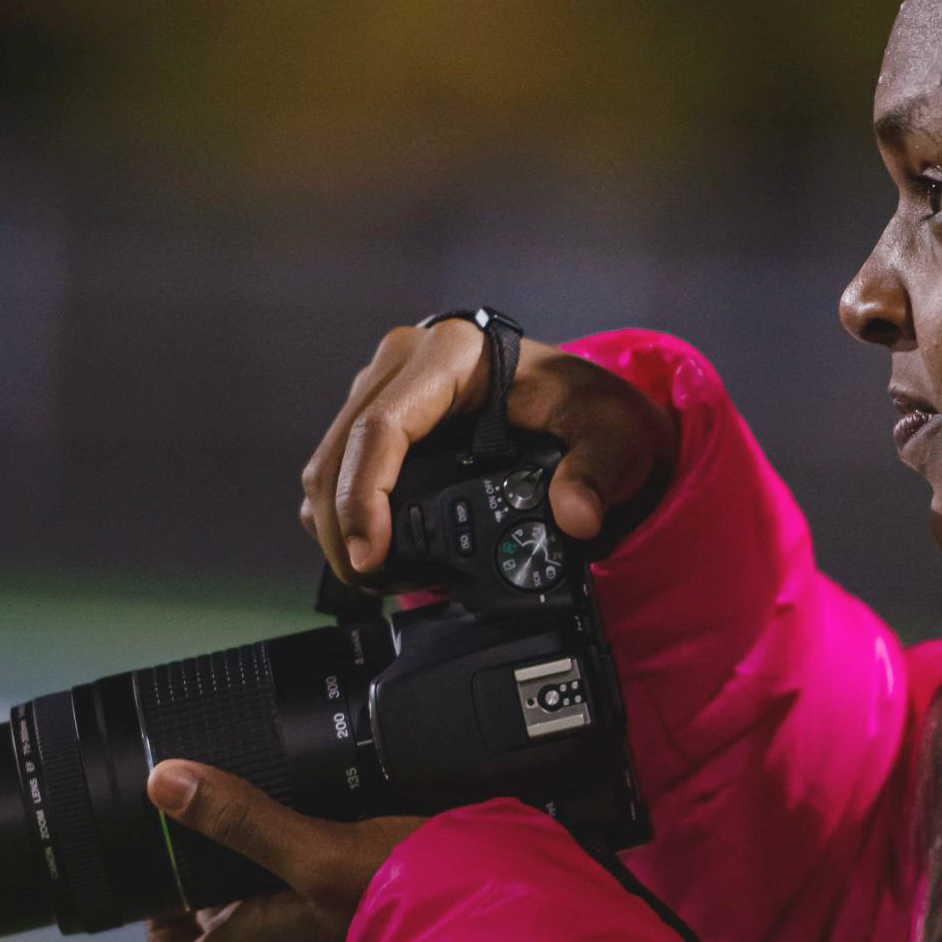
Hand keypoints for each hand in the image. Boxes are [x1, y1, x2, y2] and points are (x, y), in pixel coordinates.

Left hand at [142, 759, 428, 941]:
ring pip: (282, 901)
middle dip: (220, 873)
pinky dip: (326, 846)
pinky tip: (345, 806)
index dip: (164, 937)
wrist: (500, 925)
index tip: (162, 883)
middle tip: (218, 811)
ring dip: (274, 854)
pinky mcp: (383, 909)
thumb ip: (245, 819)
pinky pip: (332, 886)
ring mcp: (341, 933)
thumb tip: (166, 785)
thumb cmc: (410, 908)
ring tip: (277, 796)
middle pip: (232, 927)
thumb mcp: (320, 850)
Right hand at [300, 320, 678, 583]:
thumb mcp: (613, 433)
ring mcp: (385, 387)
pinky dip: (347, 515)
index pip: (382, 426)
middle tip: (373, 585)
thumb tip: (576, 515)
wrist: (579, 399)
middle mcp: (406, 362)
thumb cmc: (587, 407)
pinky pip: (340, 469)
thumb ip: (598, 471)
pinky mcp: (379, 416)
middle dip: (343, 528)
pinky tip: (378, 553)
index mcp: (452, 355)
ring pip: (328, 463)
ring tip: (380, 578)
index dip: (363, 496)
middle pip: (339, 450)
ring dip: (339, 526)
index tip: (371, 557)